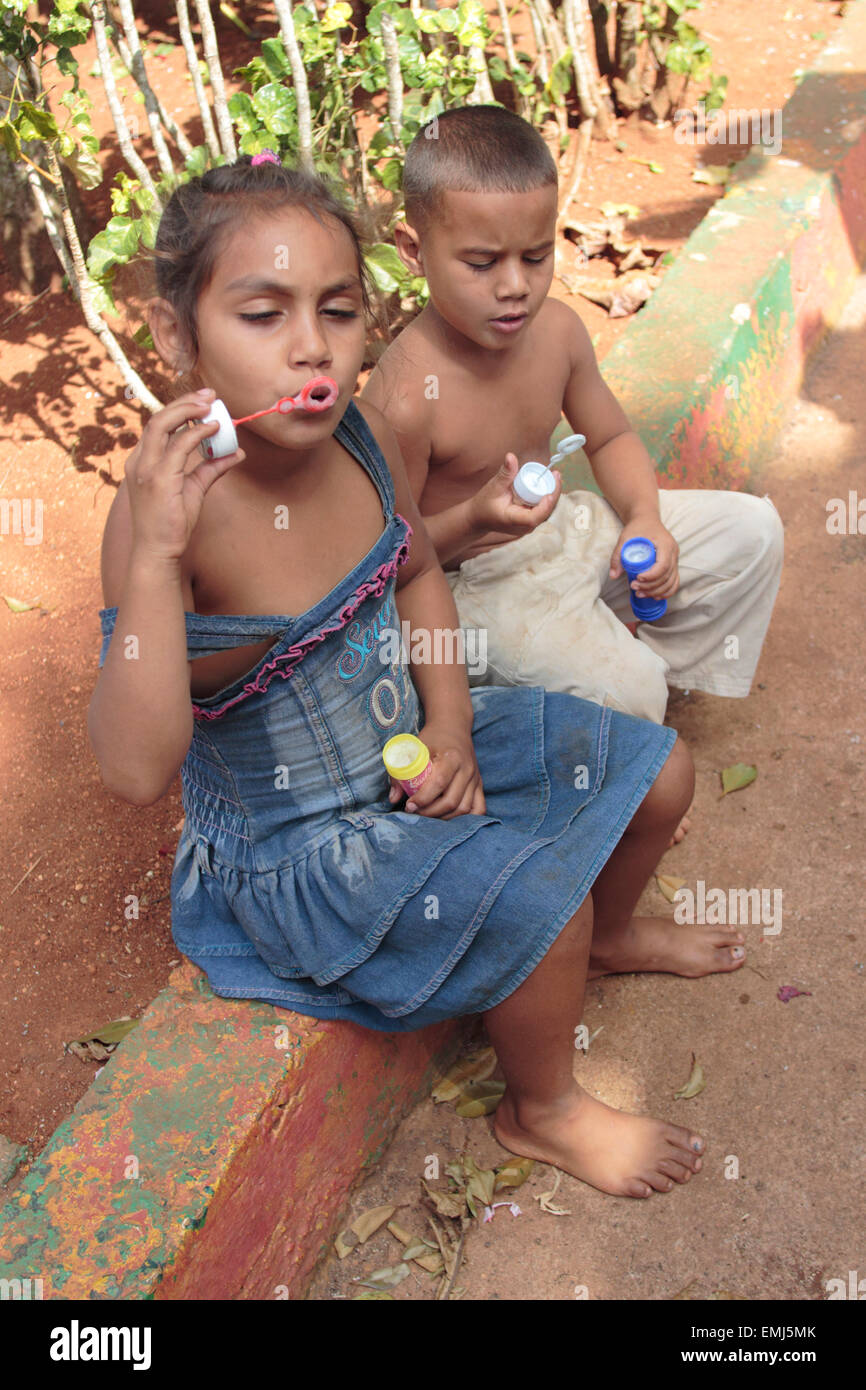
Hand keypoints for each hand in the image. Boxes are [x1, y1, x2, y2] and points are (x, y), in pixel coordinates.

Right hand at [124, 388, 245, 563]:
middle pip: (158, 418)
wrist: (158, 551)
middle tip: (209, 394)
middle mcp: (139, 461)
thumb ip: (211, 468)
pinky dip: (197, 433)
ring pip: (162, 425)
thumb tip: (235, 453)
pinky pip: (178, 447)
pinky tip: (213, 429)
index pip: (159, 425)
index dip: (180, 408)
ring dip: (188, 411)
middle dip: (184, 402)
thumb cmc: (171, 523)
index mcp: (142, 460)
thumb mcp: (194, 489)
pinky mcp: (158, 480)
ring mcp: (145, 469)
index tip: (203, 400)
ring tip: (211, 405)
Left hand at [387, 720, 485, 818]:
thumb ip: (401, 772)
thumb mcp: (415, 748)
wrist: (454, 727)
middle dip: (430, 812)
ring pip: (464, 808)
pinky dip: (465, 818)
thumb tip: (394, 798)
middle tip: (415, 811)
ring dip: (444, 817)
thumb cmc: (433, 738)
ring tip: (428, 814)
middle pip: (451, 801)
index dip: (423, 798)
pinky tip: (448, 816)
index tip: (409, 805)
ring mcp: (475, 778)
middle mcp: (467, 769)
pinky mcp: (479, 785)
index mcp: (452, 757)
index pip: (439, 783)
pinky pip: (478, 808)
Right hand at [467, 453, 561, 537]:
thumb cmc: (484, 504)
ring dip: (552, 494)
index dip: (545, 506)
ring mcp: (528, 526)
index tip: (549, 492)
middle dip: (553, 493)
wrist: (479, 518)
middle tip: (556, 474)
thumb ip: (505, 473)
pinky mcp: (530, 521)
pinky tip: (550, 483)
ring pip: (546, 511)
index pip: (533, 518)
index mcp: (513, 520)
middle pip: (545, 513)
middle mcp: (524, 527)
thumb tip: (511, 456)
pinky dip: (547, 497)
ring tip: (555, 476)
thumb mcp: (493, 487)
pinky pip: (543, 510)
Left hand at [609, 515, 679, 598]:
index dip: (651, 576)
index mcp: (665, 544)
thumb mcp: (625, 538)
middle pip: (667, 576)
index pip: (663, 565)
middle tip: (635, 588)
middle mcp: (674, 552)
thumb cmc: (638, 527)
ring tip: (640, 593)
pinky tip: (655, 596)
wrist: (647, 519)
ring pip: (672, 581)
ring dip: (657, 591)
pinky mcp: (673, 563)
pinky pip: (674, 581)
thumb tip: (613, 575)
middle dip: (651, 586)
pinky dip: (667, 591)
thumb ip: (618, 556)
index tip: (637, 578)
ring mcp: (675, 558)